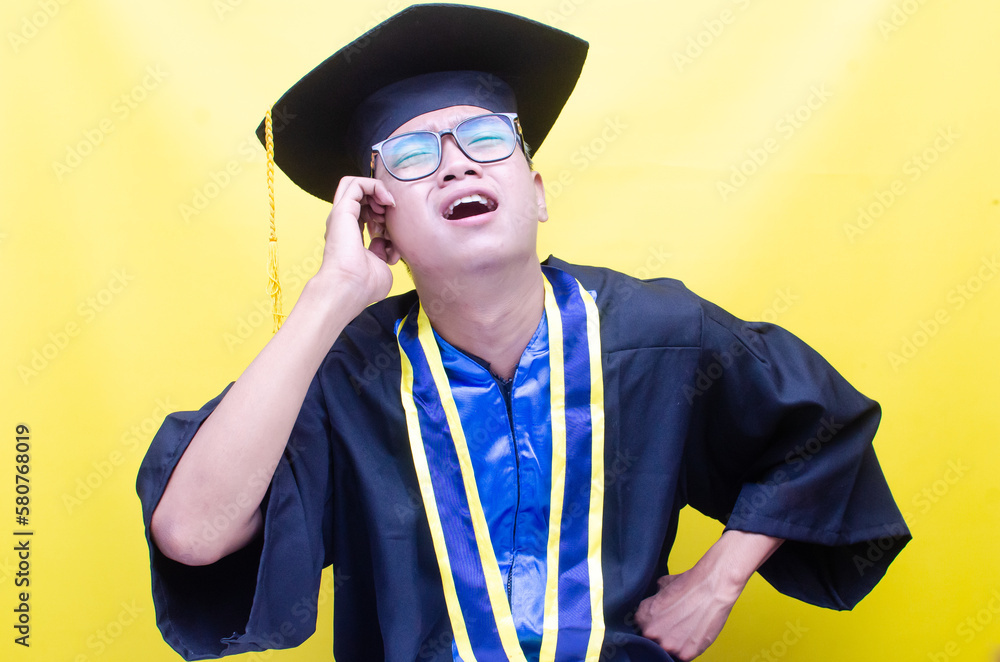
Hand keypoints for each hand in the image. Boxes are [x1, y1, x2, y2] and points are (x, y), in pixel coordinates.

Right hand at [314, 176, 396, 308]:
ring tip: (388, 207)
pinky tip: (387, 202)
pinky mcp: (342, 210)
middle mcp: (343, 223)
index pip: (366, 212)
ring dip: (377, 191)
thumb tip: (386, 243)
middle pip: (360, 196)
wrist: (351, 288)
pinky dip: (375, 187)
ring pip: (355, 184)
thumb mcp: (381, 265)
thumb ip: (384, 251)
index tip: (392, 234)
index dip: (383, 216)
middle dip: (380, 200)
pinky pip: (357, 183)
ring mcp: (341, 215)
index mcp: (350, 235)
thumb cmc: (364, 285)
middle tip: (390, 217)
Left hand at [634, 530, 782, 659]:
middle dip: (662, 634)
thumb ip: (653, 600)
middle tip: (675, 625)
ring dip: (675, 642)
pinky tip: (694, 635)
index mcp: (643, 617)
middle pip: (653, 640)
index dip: (652, 623)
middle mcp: (652, 634)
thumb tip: (654, 603)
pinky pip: (683, 656)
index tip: (660, 622)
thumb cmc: (688, 584)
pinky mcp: (686, 654)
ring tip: (686, 629)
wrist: (711, 588)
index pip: (641, 627)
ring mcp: (669, 646)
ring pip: (668, 649)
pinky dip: (688, 648)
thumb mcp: (662, 585)